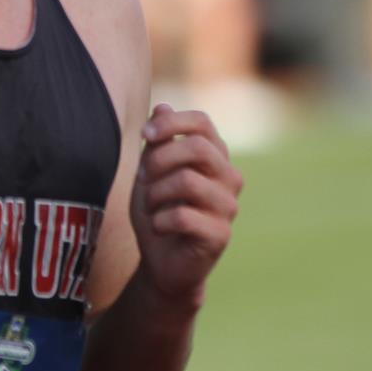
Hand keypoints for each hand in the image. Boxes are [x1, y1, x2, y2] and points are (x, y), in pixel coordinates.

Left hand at [129, 102, 243, 310]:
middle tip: (142, 179)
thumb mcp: (150, 173)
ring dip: (156, 194)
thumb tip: (162, 106)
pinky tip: (158, 228)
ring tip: (150, 207)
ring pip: (187, 181)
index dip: (171, 123)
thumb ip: (158, 142)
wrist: (162, 263)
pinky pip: (182, 216)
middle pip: (197, 148)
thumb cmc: (158, 212)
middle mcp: (229, 177)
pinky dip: (159, 221)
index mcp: (214, 156)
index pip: (202, 122)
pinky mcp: (220, 234)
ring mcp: (228, 206)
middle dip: (158, 160)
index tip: (144, 135)